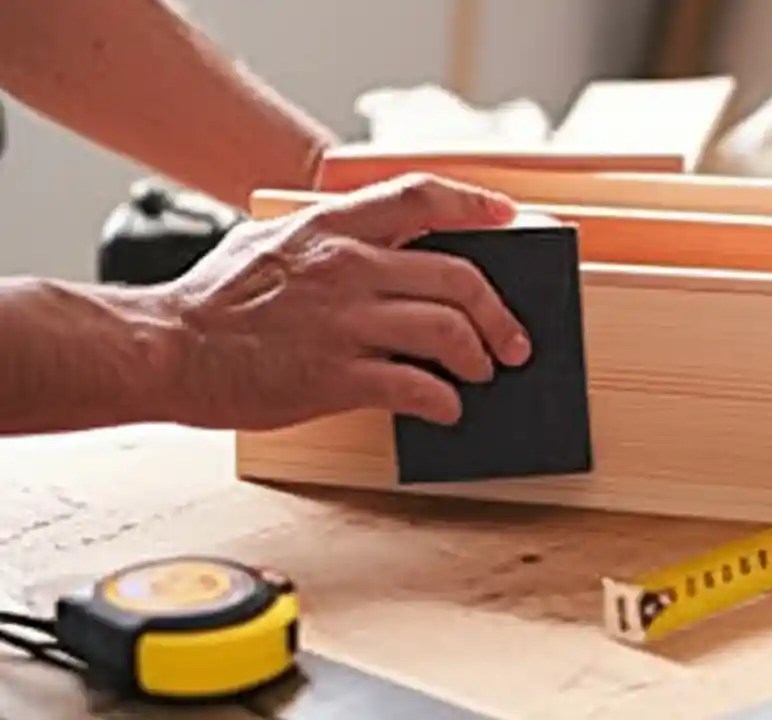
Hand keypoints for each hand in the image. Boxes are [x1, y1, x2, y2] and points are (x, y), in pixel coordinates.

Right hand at [158, 173, 530, 429]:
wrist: (165, 348)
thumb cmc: (213, 300)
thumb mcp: (269, 240)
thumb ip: (326, 238)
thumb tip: (375, 249)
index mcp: (332, 227)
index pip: (422, 197)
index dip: (474, 204)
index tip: (509, 217)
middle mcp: (348, 267)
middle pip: (458, 277)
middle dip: (500, 313)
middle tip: (513, 340)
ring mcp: (344, 321)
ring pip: (448, 331)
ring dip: (479, 357)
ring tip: (482, 372)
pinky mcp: (335, 375)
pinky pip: (414, 386)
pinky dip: (443, 401)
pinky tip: (446, 408)